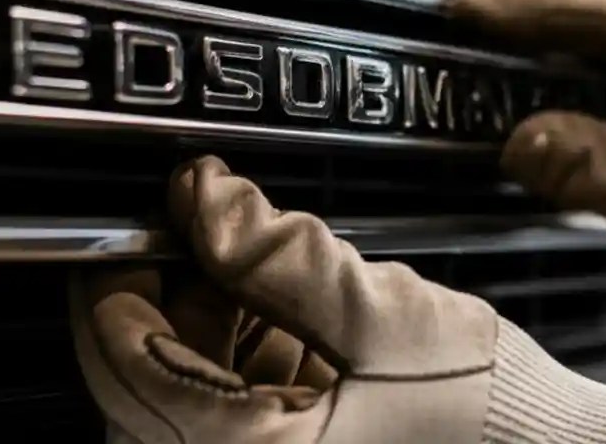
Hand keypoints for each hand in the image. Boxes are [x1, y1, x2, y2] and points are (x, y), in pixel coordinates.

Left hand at [71, 156, 605, 442]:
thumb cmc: (490, 409)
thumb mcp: (387, 316)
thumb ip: (282, 254)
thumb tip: (201, 196)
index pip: (133, 376)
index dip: (115, 286)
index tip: (134, 222)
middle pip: (141, 388)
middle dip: (160, 300)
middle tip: (193, 232)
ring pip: (175, 390)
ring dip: (197, 318)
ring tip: (248, 265)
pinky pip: (220, 398)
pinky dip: (233, 343)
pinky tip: (272, 306)